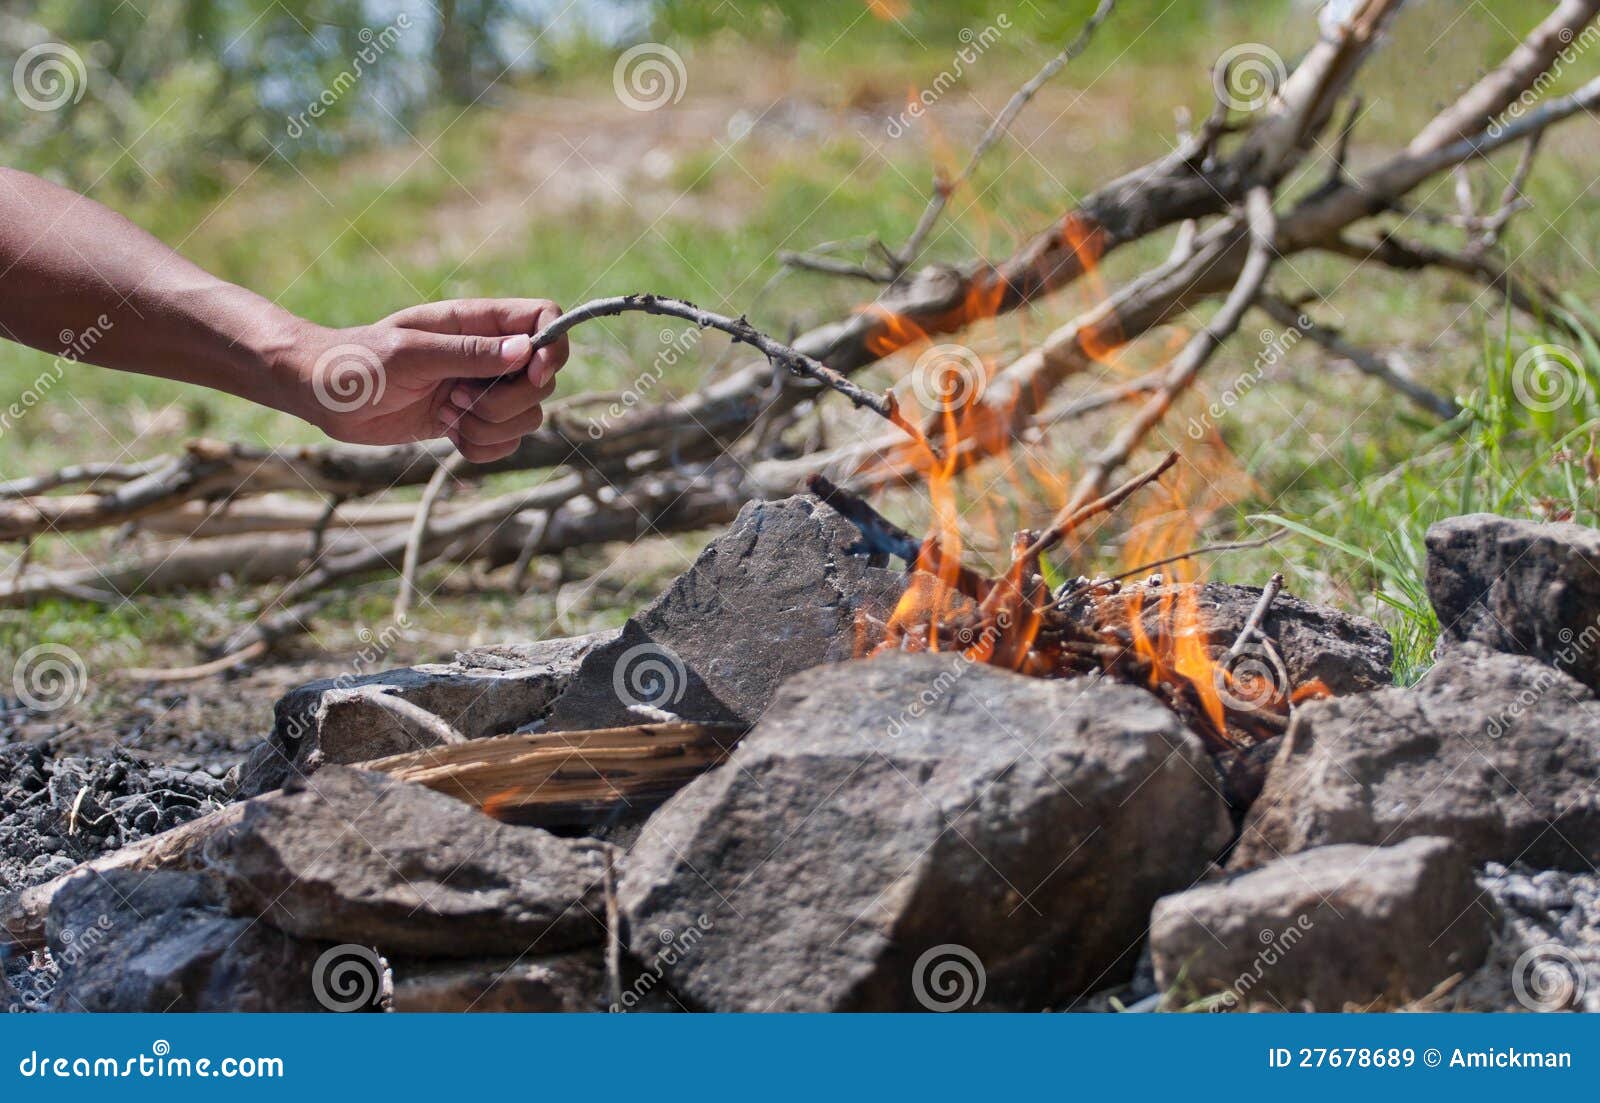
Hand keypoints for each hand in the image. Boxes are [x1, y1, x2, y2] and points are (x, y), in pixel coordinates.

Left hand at [288, 298, 569, 461]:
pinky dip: (482, 448)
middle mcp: (487, 355)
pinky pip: (505, 444)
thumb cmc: (357, 362)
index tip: (531, 375)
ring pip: (527, 417)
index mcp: (476, 322)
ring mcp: (481, 390)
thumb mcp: (411, 354)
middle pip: (543, 381)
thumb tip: (526, 351)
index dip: (552, 348)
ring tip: (446, 416)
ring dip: (491, 428)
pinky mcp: (469, 422)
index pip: (544, 319)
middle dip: (509, 403)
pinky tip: (448, 435)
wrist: (320, 396)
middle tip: (459, 399)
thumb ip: (469, 354)